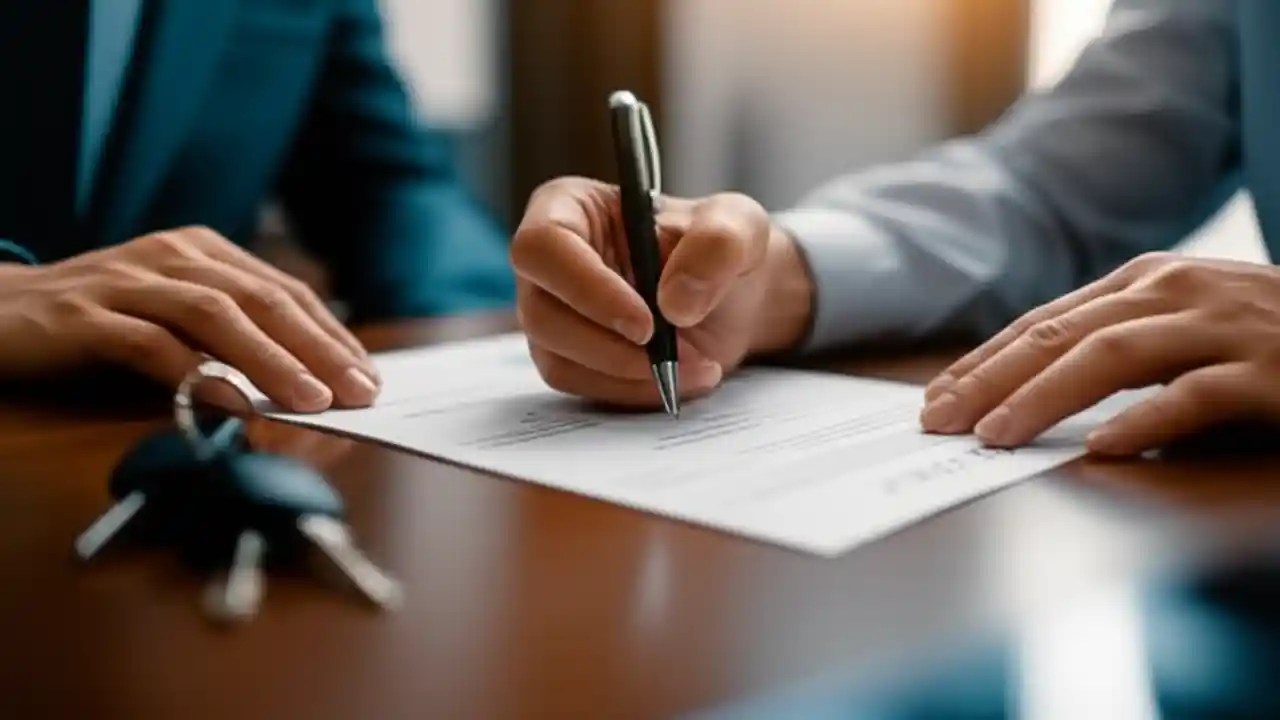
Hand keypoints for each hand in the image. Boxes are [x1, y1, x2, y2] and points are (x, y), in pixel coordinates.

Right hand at [0, 226, 378, 411]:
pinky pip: (150, 345)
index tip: (368, 376)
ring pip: (214, 316)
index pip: (284, 292)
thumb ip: (230, 336)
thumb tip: (308, 380)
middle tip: (357, 391)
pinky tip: (229, 404)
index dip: (331, 335)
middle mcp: (170, 256)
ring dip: (269, 360)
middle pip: (260, 300)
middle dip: (317, 348)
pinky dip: (194, 374)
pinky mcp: (84, 317)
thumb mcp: (173, 316)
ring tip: (310, 400)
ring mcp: (125, 282)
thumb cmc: (99, 320)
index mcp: (202, 251)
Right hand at [510, 177, 812, 407]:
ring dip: (630, 375)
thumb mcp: (738, 226)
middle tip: (678, 354)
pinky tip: (678, 378)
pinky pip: (582, 387)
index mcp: (569, 208)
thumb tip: (674, 303)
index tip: (645, 323)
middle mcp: (547, 264)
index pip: (543, 247)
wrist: (730, 297)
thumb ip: (717, 245)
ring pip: (559, 360)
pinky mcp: (567, 357)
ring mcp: (550, 314)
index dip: (586, 289)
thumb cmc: (718, 248)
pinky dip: (633, 391)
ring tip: (695, 366)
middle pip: (542, 314)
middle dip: (613, 347)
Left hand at [919, 252, 1279, 454]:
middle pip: (1060, 336)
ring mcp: (1222, 327)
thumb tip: (1018, 391)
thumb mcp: (1178, 328)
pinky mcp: (1268, 372)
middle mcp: (1174, 292)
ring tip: (996, 436)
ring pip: (1111, 356)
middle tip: (939, 422)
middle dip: (989, 381)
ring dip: (1044, 397)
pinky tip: (1103, 448)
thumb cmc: (1260, 336)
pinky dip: (1145, 421)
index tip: (935, 399)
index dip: (983, 362)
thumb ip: (1111, 347)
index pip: (1041, 324)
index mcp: (1142, 282)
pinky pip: (1195, 395)